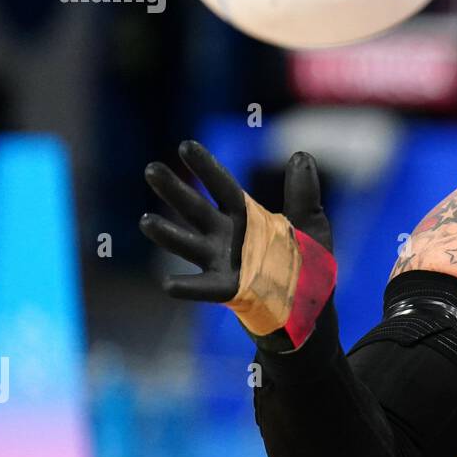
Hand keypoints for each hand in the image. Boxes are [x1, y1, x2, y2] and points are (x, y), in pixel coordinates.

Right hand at [139, 140, 335, 351]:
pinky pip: (205, 288)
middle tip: (151, 169)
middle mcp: (228, 238)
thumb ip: (303, 193)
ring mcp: (224, 265)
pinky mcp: (229, 292)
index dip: (206, 167)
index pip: (223, 187)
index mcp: (247, 217)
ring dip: (168, 235)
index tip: (186, 146)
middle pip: (197, 210)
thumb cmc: (307, 265)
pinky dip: (188, 286)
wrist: (310, 310)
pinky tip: (168, 283)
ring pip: (190, 245)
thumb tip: (301, 154)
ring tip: (145, 220)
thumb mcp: (311, 224)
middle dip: (175, 191)